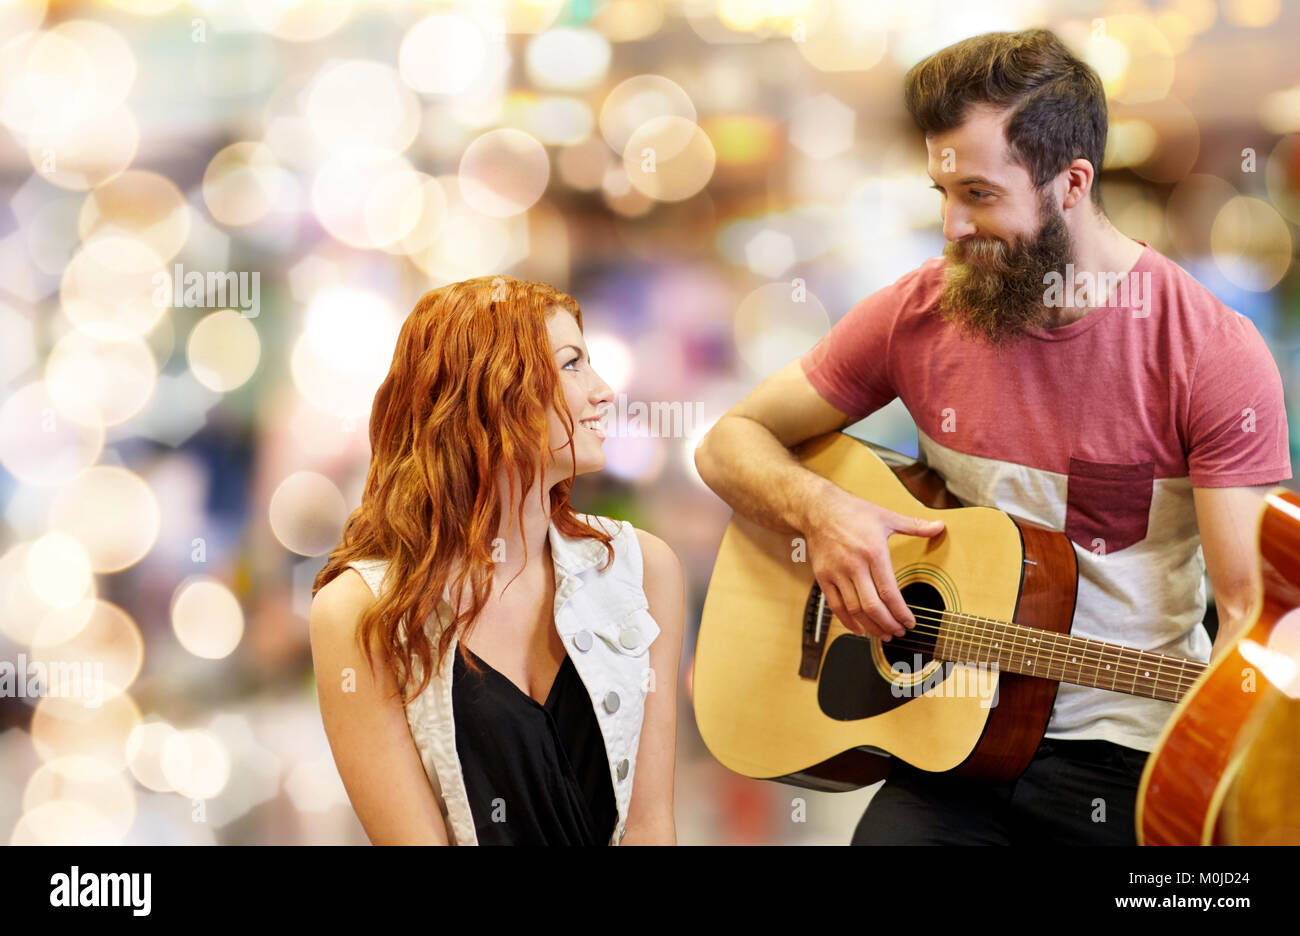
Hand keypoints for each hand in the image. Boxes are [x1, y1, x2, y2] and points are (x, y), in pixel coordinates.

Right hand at [804, 483, 945, 640]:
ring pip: (854, 609)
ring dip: (870, 626)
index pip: (889, 592)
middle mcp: (854, 565)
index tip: (909, 622)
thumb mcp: (886, 516)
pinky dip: (847, 620)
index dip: (901, 612)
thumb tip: (939, 526)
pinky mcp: (823, 577)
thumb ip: (914, 525)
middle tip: (898, 632)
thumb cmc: (853, 511)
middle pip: (872, 606)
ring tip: (882, 634)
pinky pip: (835, 606)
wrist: (818, 509)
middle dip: (888, 624)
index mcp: (873, 552)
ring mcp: (837, 573)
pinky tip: (858, 628)